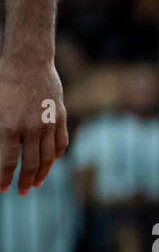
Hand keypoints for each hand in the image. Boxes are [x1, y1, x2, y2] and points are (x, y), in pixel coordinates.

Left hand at [0, 55, 68, 194]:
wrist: (28, 60)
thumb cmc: (3, 79)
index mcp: (9, 127)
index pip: (8, 162)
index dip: (4, 178)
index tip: (3, 190)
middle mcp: (32, 129)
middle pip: (31, 164)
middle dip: (25, 181)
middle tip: (22, 191)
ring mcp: (49, 124)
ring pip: (48, 157)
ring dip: (42, 173)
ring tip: (37, 182)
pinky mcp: (60, 117)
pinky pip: (61, 143)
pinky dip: (56, 155)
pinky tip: (51, 162)